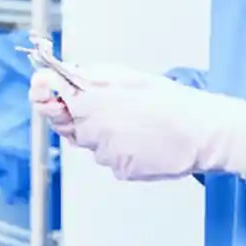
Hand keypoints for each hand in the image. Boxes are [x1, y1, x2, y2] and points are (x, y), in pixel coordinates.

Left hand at [30, 64, 245, 180]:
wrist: (204, 131)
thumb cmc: (169, 101)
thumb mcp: (125, 76)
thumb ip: (88, 77)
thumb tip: (59, 77)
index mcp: (90, 97)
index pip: (45, 96)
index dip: (42, 93)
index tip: (43, 90)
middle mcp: (92, 126)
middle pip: (66, 124)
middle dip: (78, 116)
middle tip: (106, 109)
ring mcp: (105, 151)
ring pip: (90, 144)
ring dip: (103, 135)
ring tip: (134, 125)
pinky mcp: (120, 169)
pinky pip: (110, 160)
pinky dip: (121, 151)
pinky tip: (142, 141)